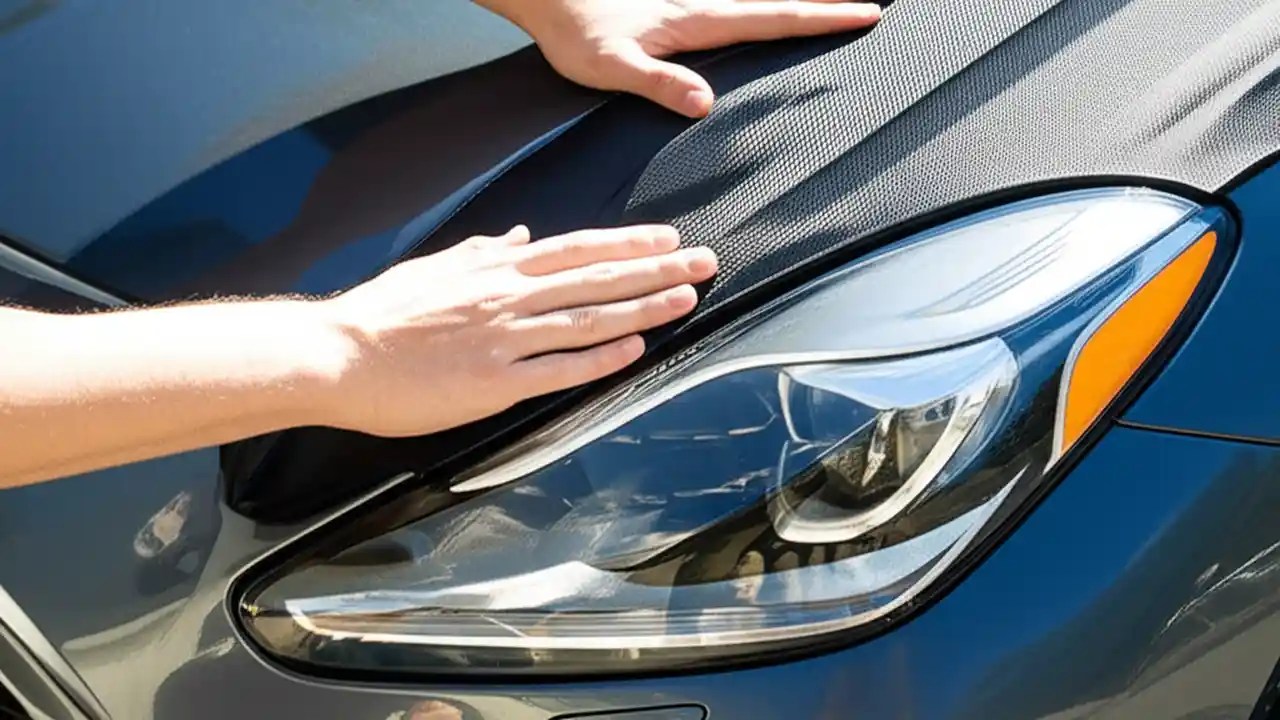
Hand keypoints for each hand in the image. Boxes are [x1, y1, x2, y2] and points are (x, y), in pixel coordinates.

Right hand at [316, 225, 716, 436]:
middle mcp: (507, 296)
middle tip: (704, 261)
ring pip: (588, 319)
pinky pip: (558, 369)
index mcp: (494, 268)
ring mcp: (503, 339)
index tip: (667, 239)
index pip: (576, 249)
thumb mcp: (434, 268)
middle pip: (596, 279)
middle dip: (656, 269)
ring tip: (686, 298)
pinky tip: (636, 349)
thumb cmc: (381, 313)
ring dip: (643, 308)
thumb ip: (481, 251)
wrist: (338, 354)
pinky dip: (601, 359)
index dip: (627, 243)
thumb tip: (517, 235)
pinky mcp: (493, 383)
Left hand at [478, 0, 881, 117]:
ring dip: (795, 10)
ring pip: (756, 8)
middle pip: (776, 8)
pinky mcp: (675, 13)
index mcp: (696, 20)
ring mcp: (689, 7)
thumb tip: (705, 102)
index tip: (864, 14)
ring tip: (830, 15)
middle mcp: (700, 7)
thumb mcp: (613, 67)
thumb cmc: (576, 33)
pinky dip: (762, 15)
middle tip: (868, 11)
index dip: (820, 18)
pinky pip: (733, 13)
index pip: (773, 18)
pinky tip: (765, 25)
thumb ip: (658, 82)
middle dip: (824, 10)